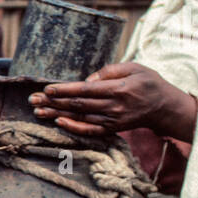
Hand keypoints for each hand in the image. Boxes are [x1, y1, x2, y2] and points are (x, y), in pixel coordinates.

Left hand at [28, 62, 197, 140]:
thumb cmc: (148, 82)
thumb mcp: (134, 67)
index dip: (65, 90)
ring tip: (37, 111)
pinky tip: (58, 122)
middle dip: (53, 102)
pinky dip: (73, 128)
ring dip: (56, 114)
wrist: (164, 107)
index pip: (86, 90)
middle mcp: (114, 107)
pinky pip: (89, 130)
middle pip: (78, 105)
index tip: (47, 89)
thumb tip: (86, 80)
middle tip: (33, 99)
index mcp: (119, 89)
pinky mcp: (112, 129)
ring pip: (79, 117)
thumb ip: (110, 71)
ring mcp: (112, 120)